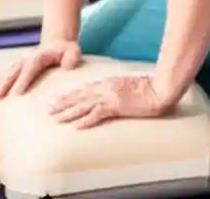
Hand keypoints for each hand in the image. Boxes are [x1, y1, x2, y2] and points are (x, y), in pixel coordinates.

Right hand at [0, 40, 81, 99]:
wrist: (57, 44)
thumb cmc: (66, 51)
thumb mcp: (73, 51)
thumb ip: (72, 57)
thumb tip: (67, 66)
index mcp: (40, 56)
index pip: (30, 68)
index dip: (23, 79)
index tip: (16, 93)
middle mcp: (26, 58)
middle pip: (14, 71)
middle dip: (4, 84)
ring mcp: (20, 63)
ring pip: (6, 72)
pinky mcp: (16, 67)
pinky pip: (3, 74)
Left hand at [48, 74, 169, 128]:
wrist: (160, 89)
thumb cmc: (150, 87)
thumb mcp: (130, 85)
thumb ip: (118, 88)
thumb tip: (112, 94)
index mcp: (109, 83)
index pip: (85, 90)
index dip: (70, 95)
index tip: (59, 99)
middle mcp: (105, 89)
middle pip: (80, 96)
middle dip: (63, 103)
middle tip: (49, 109)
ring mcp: (110, 97)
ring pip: (83, 105)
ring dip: (68, 112)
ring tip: (56, 118)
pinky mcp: (116, 106)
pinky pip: (96, 114)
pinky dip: (85, 120)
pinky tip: (75, 126)